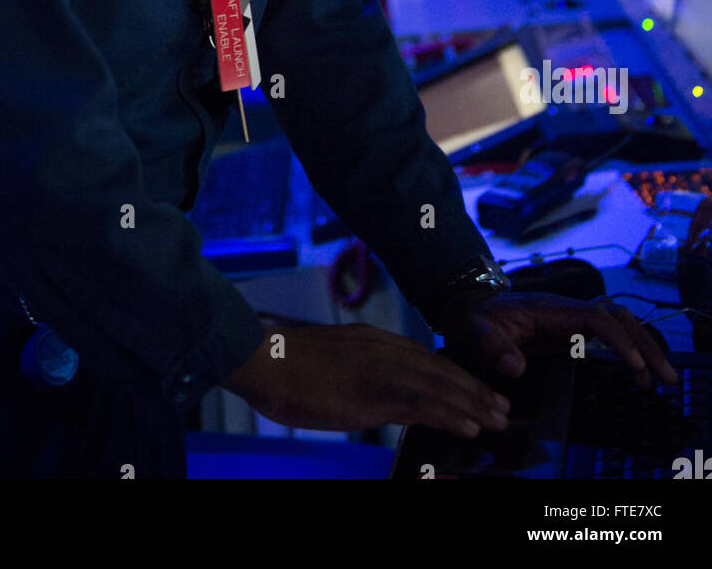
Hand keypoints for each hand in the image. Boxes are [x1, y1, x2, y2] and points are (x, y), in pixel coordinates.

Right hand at [221, 321, 511, 435]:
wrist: (265, 358)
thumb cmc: (290, 366)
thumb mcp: (338, 366)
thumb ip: (367, 377)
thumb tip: (386, 398)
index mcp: (376, 342)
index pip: (427, 359)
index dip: (456, 376)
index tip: (478, 389)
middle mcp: (385, 349)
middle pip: (441, 369)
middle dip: (474, 389)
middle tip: (502, 406)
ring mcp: (381, 367)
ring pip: (439, 385)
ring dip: (471, 402)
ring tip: (497, 418)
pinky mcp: (373, 389)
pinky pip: (420, 402)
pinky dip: (448, 413)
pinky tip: (467, 425)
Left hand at [435, 290, 678, 387]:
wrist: (465, 305)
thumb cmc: (471, 319)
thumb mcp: (472, 332)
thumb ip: (491, 347)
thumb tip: (515, 367)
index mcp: (547, 308)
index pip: (595, 317)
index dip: (618, 340)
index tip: (635, 366)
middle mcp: (564, 308)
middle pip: (616, 316)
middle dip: (643, 344)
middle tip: (666, 377)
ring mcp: (568, 316)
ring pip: (616, 321)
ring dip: (640, 345)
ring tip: (659, 379)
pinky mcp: (568, 327)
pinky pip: (606, 331)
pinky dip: (627, 347)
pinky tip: (637, 370)